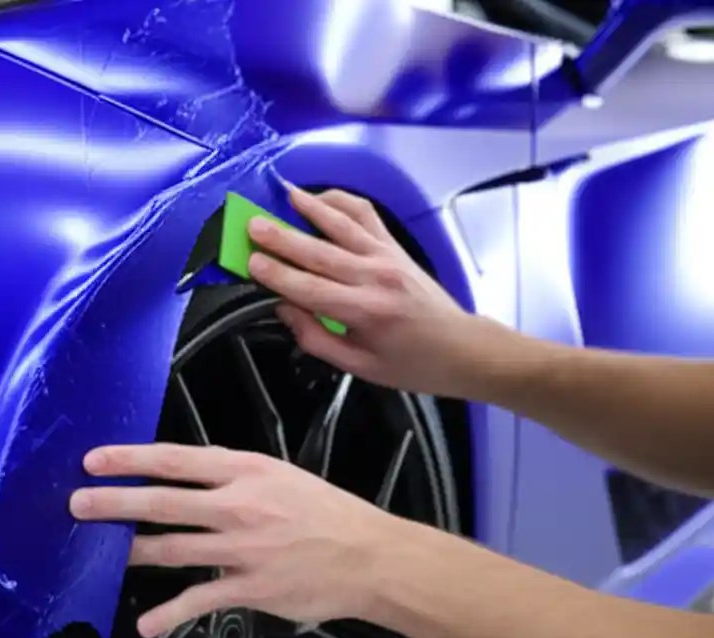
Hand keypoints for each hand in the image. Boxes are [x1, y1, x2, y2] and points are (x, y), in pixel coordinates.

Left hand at [69, 443, 411, 637]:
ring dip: (132, 550)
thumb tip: (186, 473)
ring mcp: (242, 549)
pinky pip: (198, 601)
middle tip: (78, 503)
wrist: (371, 557)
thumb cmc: (325, 513)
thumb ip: (232, 475)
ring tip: (102, 551)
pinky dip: (168, 614)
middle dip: (116, 502)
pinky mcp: (249, 588)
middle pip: (164, 501)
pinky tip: (144, 623)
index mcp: (245, 471)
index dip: (131, 459)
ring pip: (173, 548)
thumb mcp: (279, 475)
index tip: (96, 459)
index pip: (176, 459)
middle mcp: (238, 505)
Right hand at [246, 185, 507, 396]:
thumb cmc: (411, 364)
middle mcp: (376, 277)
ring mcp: (387, 256)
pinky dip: (341, 201)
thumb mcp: (359, 366)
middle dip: (283, 237)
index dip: (278, 275)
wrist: (462, 347)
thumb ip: (316, 338)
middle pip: (320, 251)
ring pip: (342, 224)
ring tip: (283, 195)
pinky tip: (319, 197)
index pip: (310, 289)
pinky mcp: (395, 246)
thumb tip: (283, 307)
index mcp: (365, 312)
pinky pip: (365, 215)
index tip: (251, 263)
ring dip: (310, 207)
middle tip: (252, 225)